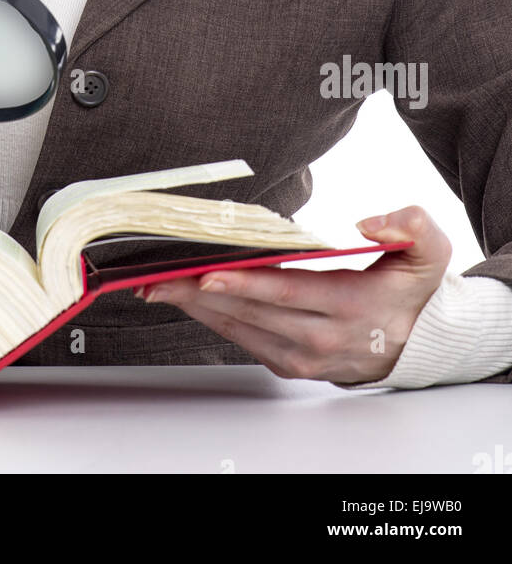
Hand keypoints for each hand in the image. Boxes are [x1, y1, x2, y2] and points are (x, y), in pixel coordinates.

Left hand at [135, 205, 451, 383]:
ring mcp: (302, 356)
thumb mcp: (429, 251)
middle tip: (158, 275)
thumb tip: (367, 221)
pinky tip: (186, 299)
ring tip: (156, 285)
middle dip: (200, 292)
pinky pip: (242, 339)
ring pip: (239, 330)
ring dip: (195, 308)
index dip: (245, 283)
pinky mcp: (288, 362)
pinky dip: (211, 319)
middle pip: (251, 312)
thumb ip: (412, 225)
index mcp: (349, 307)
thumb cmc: (411, 290)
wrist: (416, 344)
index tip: (206, 272)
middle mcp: (321, 338)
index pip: (288, 293)